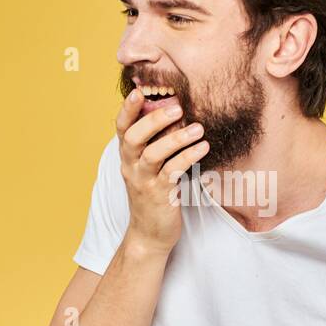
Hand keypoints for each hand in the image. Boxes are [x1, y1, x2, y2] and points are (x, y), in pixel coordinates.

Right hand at [115, 88, 208, 256]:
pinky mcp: (159, 195)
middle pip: (134, 137)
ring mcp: (143, 182)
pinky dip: (188, 158)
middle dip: (154, 119)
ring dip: (176, 139)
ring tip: (198, 128)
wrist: (149, 234)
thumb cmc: (154, 195)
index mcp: (127, 156)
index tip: (138, 91)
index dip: (128, 109)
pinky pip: (172, 172)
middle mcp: (130, 167)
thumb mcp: (150, 167)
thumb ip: (156, 144)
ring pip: (153, 155)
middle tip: (177, 107)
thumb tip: (176, 115)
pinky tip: (203, 148)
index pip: (121, 128)